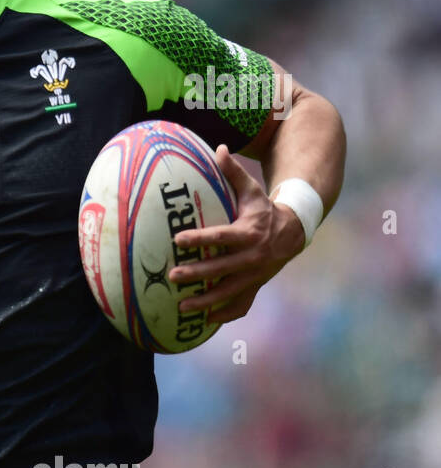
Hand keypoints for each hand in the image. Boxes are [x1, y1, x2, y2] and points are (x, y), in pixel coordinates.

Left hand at [169, 144, 304, 323]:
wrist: (294, 232)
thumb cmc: (263, 209)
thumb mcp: (252, 191)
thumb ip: (233, 172)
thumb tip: (219, 147)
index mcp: (249, 232)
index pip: (221, 237)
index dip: (200, 239)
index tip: (178, 239)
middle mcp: (253, 257)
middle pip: (222, 269)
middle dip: (198, 275)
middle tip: (173, 276)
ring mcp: (255, 275)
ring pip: (229, 292)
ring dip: (206, 301)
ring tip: (182, 306)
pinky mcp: (256, 286)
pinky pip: (241, 304)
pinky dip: (225, 313)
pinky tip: (205, 320)